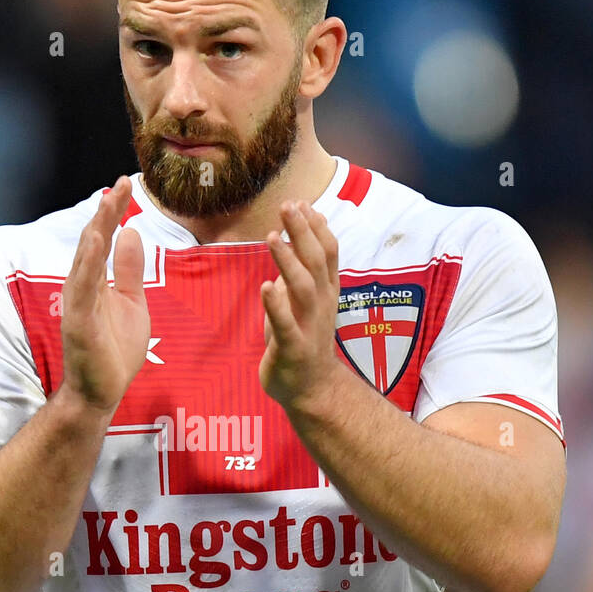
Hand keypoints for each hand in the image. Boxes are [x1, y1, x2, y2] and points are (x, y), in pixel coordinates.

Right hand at [60, 176, 149, 413]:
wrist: (102, 391)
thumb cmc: (115, 349)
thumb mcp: (132, 302)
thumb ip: (129, 270)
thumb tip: (131, 232)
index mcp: (97, 281)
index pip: (103, 239)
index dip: (113, 211)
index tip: (125, 184)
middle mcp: (84, 287)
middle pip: (92, 243)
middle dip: (105, 213)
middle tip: (118, 184)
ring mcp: (78, 304)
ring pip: (85, 262)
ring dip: (94, 233)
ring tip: (105, 205)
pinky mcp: (78, 323)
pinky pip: (82, 291)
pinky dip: (87, 266)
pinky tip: (94, 245)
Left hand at [259, 200, 342, 412]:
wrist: (312, 388)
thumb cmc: (304, 338)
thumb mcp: (305, 300)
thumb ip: (303, 268)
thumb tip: (299, 230)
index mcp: (326, 291)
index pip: (328, 252)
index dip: (316, 226)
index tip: (302, 202)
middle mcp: (322, 304)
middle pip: (317, 261)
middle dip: (303, 232)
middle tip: (288, 205)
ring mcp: (309, 326)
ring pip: (304, 287)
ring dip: (288, 260)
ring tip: (273, 237)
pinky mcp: (293, 348)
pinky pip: (286, 325)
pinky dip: (276, 305)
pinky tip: (265, 286)